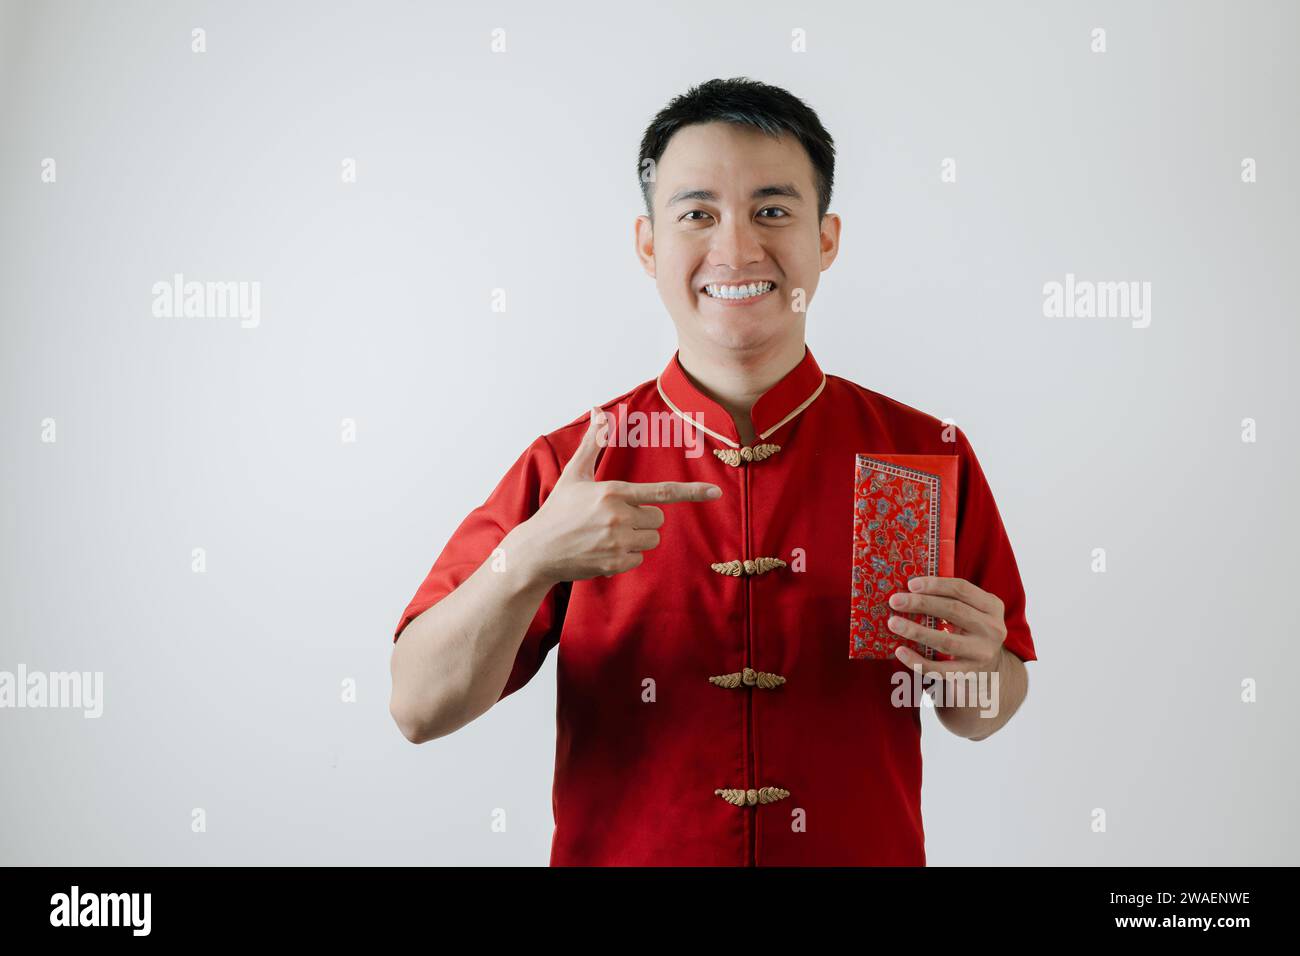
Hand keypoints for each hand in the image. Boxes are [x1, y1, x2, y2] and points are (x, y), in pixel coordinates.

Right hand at [511, 407, 721, 585]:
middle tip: (614, 519)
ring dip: (636, 537)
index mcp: (613, 492)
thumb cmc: (558, 510)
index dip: (692, 492)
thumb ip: (593, 442)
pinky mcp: (615, 564)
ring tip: (606, 535)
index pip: (661, 492)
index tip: (715, 492)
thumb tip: (601, 410)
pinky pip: (639, 559)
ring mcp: (617, 543)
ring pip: (651, 539)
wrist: (537, 551)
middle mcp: (618, 517)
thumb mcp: (574, 474)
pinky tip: (603, 550)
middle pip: (658, 517)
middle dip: (642, 518)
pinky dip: (626, 556)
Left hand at [886, 576, 1006, 678]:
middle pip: (953, 610)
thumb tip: (909, 589)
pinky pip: (939, 669)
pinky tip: (900, 651)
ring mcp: (982, 653)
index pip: (962, 589)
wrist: (991, 670)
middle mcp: (992, 629)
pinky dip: (917, 661)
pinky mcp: (969, 674)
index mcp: (992, 606)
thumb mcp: (972, 611)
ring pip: (946, 641)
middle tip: (895, 601)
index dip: (935, 585)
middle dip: (921, 603)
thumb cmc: (971, 631)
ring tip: (893, 623)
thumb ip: (951, 599)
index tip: (910, 584)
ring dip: (916, 631)